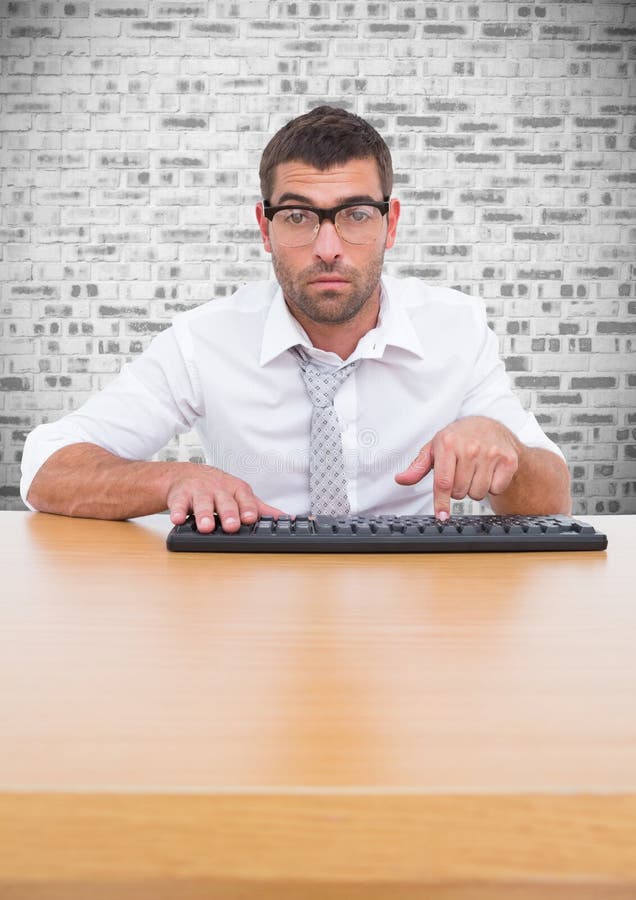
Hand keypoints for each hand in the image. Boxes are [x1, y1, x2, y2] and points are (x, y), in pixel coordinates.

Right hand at [167, 464, 286, 533]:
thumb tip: (285, 519)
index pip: (244, 499)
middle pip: (224, 502)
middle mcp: (218, 490)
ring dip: (204, 515)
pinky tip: (177, 519)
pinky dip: (177, 512)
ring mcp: (198, 492)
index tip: (250, 518)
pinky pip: (177, 505)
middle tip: (231, 526)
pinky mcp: (179, 496)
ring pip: (202, 504)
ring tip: (206, 527)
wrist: (187, 475)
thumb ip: (260, 509)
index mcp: (236, 490)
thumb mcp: (241, 496)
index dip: (247, 508)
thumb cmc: (218, 489)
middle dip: (228, 514)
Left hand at [395, 416, 520, 519]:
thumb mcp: (435, 448)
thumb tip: (401, 479)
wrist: (490, 426)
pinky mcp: (508, 460)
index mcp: (448, 443)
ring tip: (474, 472)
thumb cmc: (458, 438)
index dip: (441, 503)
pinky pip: (496, 490)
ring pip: (478, 493)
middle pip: (460, 492)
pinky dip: (492, 486)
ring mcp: (491, 453)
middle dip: (457, 490)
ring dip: (474, 489)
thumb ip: (418, 467)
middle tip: (460, 474)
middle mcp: (470, 447)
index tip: (441, 517)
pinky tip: (489, 472)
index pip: (443, 482)